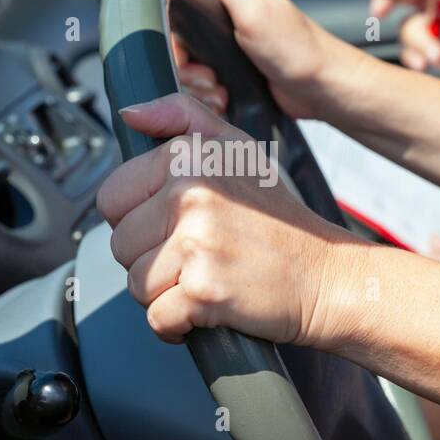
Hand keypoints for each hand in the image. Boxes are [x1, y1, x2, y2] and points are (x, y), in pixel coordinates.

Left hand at [96, 93, 362, 346]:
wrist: (328, 277)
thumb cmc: (282, 222)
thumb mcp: (238, 149)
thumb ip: (182, 117)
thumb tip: (129, 113)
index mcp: (188, 157)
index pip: (112, 197)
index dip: (138, 220)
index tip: (173, 227)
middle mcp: (190, 194)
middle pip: (120, 245)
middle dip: (151, 261)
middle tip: (196, 258)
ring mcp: (196, 242)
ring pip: (136, 284)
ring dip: (164, 294)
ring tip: (204, 279)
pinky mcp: (204, 289)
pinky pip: (158, 319)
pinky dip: (178, 326)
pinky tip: (206, 308)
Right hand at [179, 0, 366, 119]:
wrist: (322, 89)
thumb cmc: (298, 51)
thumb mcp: (256, 9)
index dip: (173, 24)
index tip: (184, 48)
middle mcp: (228, 7)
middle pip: (178, 33)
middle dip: (186, 63)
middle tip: (206, 76)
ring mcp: (229, 37)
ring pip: (188, 59)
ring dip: (198, 83)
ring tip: (219, 91)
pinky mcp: (231, 64)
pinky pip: (203, 78)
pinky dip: (208, 92)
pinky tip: (224, 97)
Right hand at [370, 0, 439, 95]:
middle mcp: (438, 1)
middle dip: (386, 2)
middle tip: (379, 13)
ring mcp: (435, 26)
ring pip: (406, 29)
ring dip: (417, 43)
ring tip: (437, 56)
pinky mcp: (434, 49)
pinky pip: (410, 51)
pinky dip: (414, 57)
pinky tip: (426, 66)